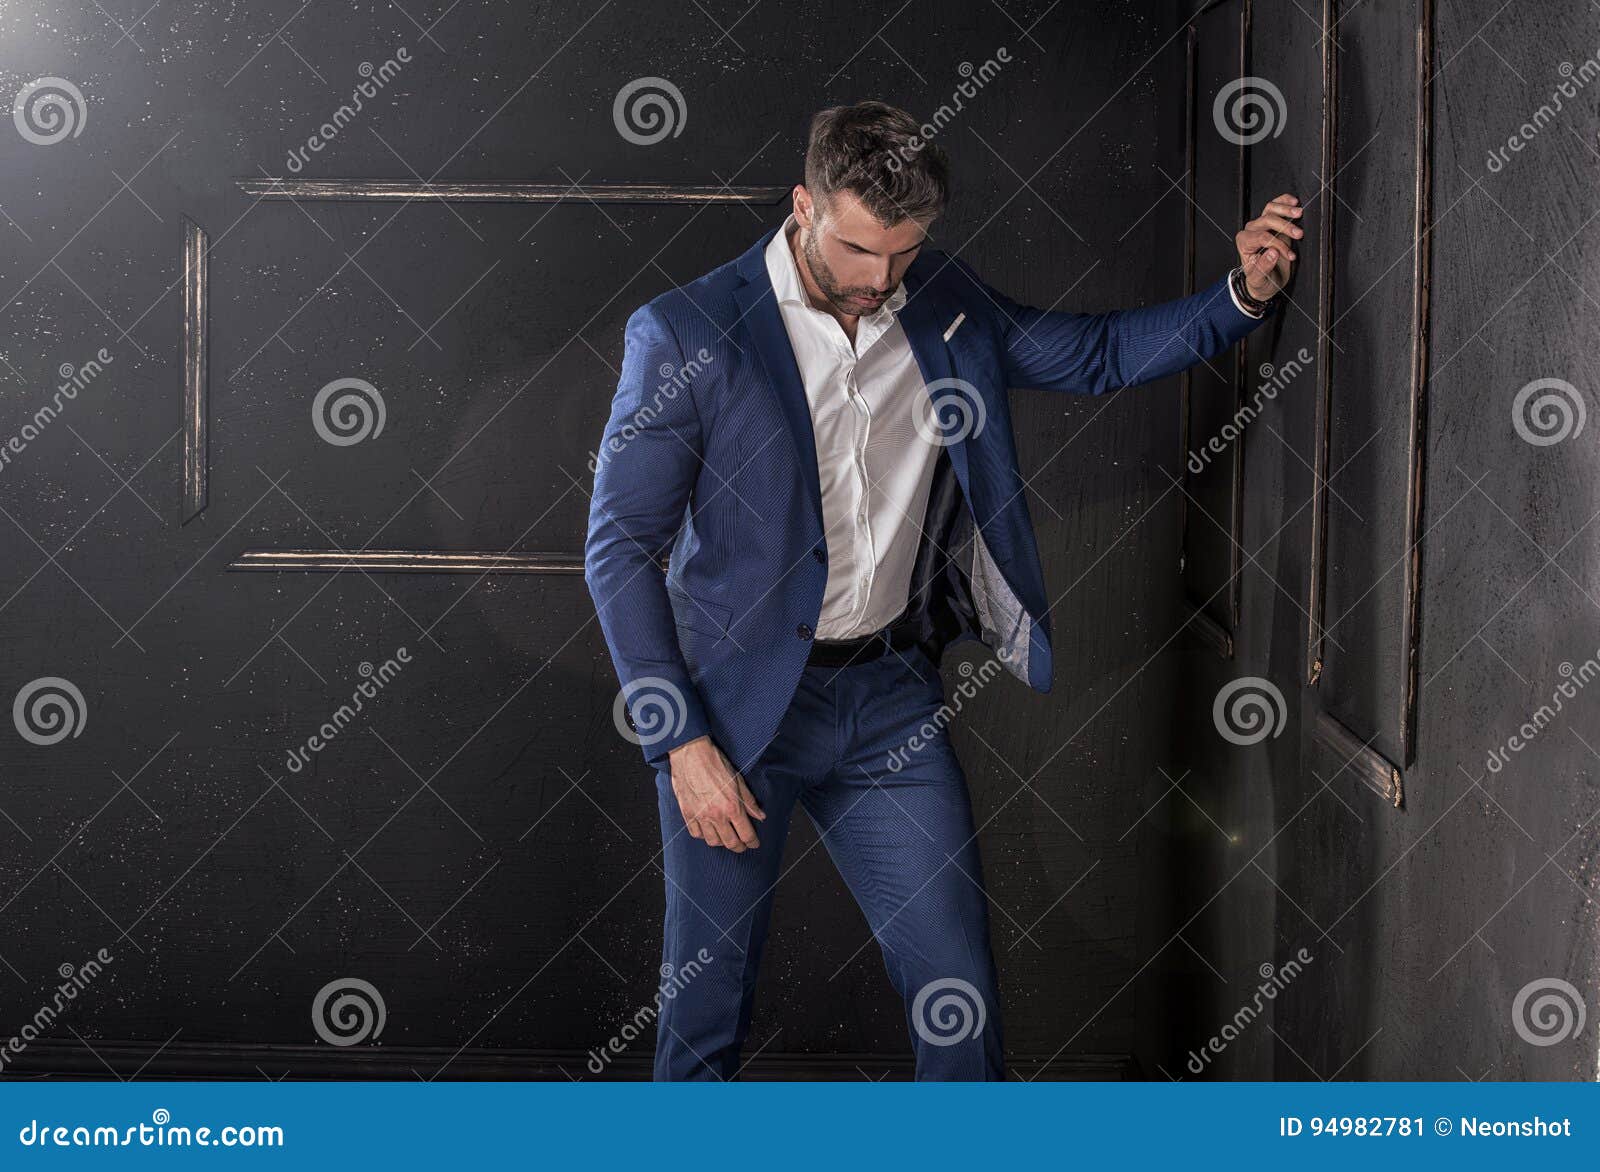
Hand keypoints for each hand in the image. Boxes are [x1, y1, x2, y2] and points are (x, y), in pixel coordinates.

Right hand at [666, 735, 765, 851]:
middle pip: (730, 843)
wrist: (690, 753)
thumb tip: (760, 815)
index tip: (754, 843)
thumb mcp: (738, 780)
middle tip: (743, 845)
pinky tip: (708, 830)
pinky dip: (704, 835)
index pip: (746, 834)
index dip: (753, 842)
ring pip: (713, 841)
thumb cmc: (714, 762)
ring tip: (726, 837)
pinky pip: (696, 834)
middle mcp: (716, 815)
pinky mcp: (687, 813)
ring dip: (722, 842)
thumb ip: (749, 801)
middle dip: (739, 847)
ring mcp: (700, 816)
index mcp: (732, 807)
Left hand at [1236, 192, 1301, 300]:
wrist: (1266, 280)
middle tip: (1299, 234)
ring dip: (1286, 210)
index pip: (1262, 237)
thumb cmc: (1261, 280)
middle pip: (1267, 220)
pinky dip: (1284, 201)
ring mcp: (1260, 224)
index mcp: (1244, 243)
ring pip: (1270, 208)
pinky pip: (1274, 205)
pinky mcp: (1271, 221)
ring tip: (1299, 213)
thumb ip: (1263, 268)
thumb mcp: (1260, 280)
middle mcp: (1250, 231)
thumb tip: (1273, 253)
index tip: (1290, 256)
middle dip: (1285, 226)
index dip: (1278, 245)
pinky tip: (1294, 202)